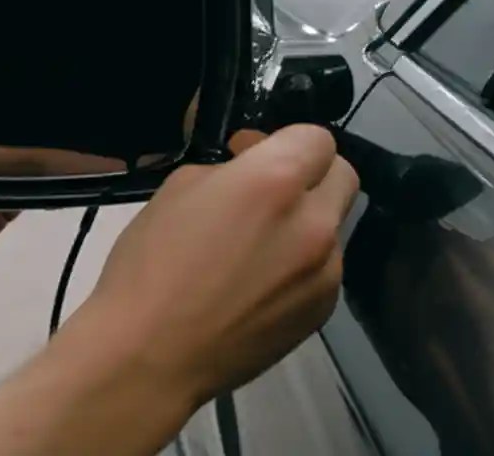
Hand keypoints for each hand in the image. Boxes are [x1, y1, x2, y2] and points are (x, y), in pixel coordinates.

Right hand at [0, 124, 358, 455]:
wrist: (150, 355)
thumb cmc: (151, 265)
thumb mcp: (179, 188)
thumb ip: (229, 169)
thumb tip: (250, 167)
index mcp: (277, 181)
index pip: (317, 137)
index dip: (285, 141)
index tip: (252, 154)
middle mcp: (315, 222)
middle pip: (342, 176)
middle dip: (310, 174)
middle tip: (268, 191)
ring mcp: (326, 271)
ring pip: (333, 227)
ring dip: (305, 224)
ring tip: (256, 248)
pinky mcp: (323, 311)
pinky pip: (324, 270)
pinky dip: (300, 267)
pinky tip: (258, 286)